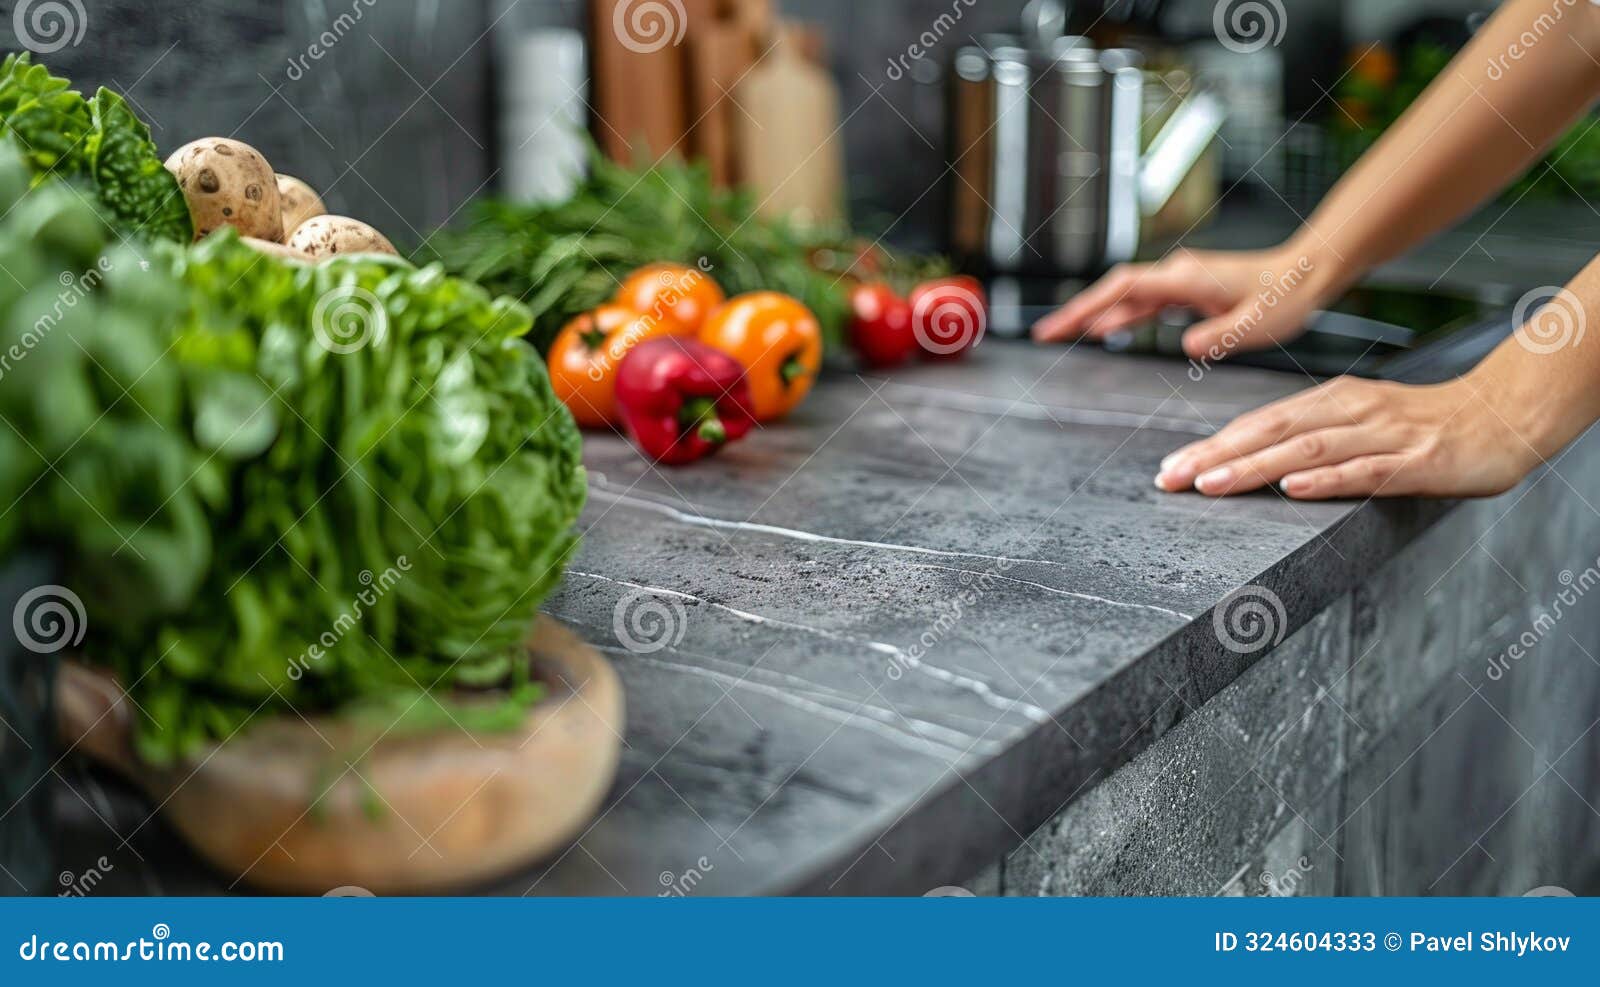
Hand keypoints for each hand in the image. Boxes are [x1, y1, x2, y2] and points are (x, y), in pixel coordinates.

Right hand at [1032, 247, 1336, 360]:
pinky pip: (1146, 304)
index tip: (1059, 327)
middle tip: (1044, 334)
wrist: (1310, 273)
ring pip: (1127, 297)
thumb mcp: (1254, 324)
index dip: (1087, 306)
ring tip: (1064, 335)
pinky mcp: (1189, 290)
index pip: (1123, 289)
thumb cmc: (1286, 296)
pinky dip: (1122, 317)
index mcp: (1185, 279)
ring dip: (1096, 315)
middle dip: (1077, 311)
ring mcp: (1182, 281)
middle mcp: (1178, 275)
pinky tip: (1106, 332)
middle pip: (1114, 290)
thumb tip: (1184, 345)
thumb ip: (1217, 336)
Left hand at [1154, 376, 1543, 499]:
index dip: (1212, 445)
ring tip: (1213, 485)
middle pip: (1272, 433)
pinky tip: (1293, 490)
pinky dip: (1327, 480)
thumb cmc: (1426, 425)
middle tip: (1172, 480)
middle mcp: (1352, 411)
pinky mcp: (1419, 462)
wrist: (1505, 416)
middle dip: (1217, 456)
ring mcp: (1385, 435)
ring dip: (1255, 468)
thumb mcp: (1360, 420)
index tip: (1170, 469)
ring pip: (1309, 450)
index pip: (1260, 423)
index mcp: (1334, 401)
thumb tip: (1252, 458)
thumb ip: (1312, 435)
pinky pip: (1367, 471)